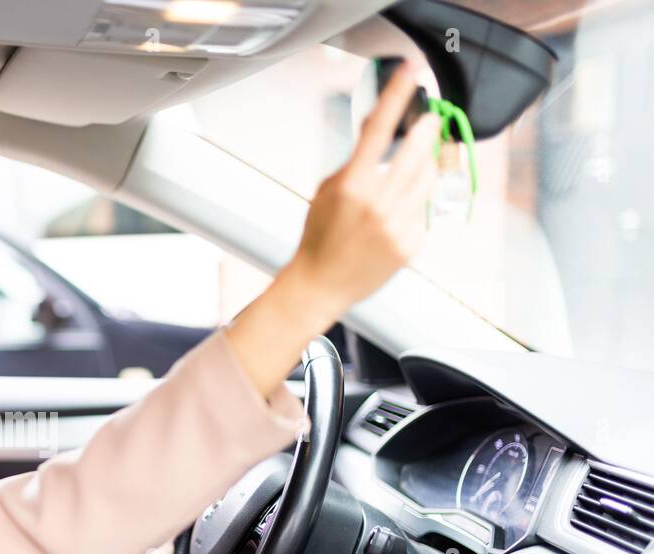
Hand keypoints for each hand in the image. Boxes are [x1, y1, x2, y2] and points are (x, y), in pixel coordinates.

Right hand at [284, 58, 441, 325]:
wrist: (321, 285)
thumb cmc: (319, 238)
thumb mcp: (326, 191)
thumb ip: (353, 160)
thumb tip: (374, 128)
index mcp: (351, 187)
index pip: (379, 130)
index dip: (396, 97)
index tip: (410, 73)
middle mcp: (378, 204)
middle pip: (417, 152)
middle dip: (427, 131)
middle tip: (430, 119)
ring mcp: (398, 224)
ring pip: (427, 179)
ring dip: (424, 166)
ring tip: (408, 170)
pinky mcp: (411, 242)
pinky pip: (424, 209)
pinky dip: (416, 202)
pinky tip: (397, 212)